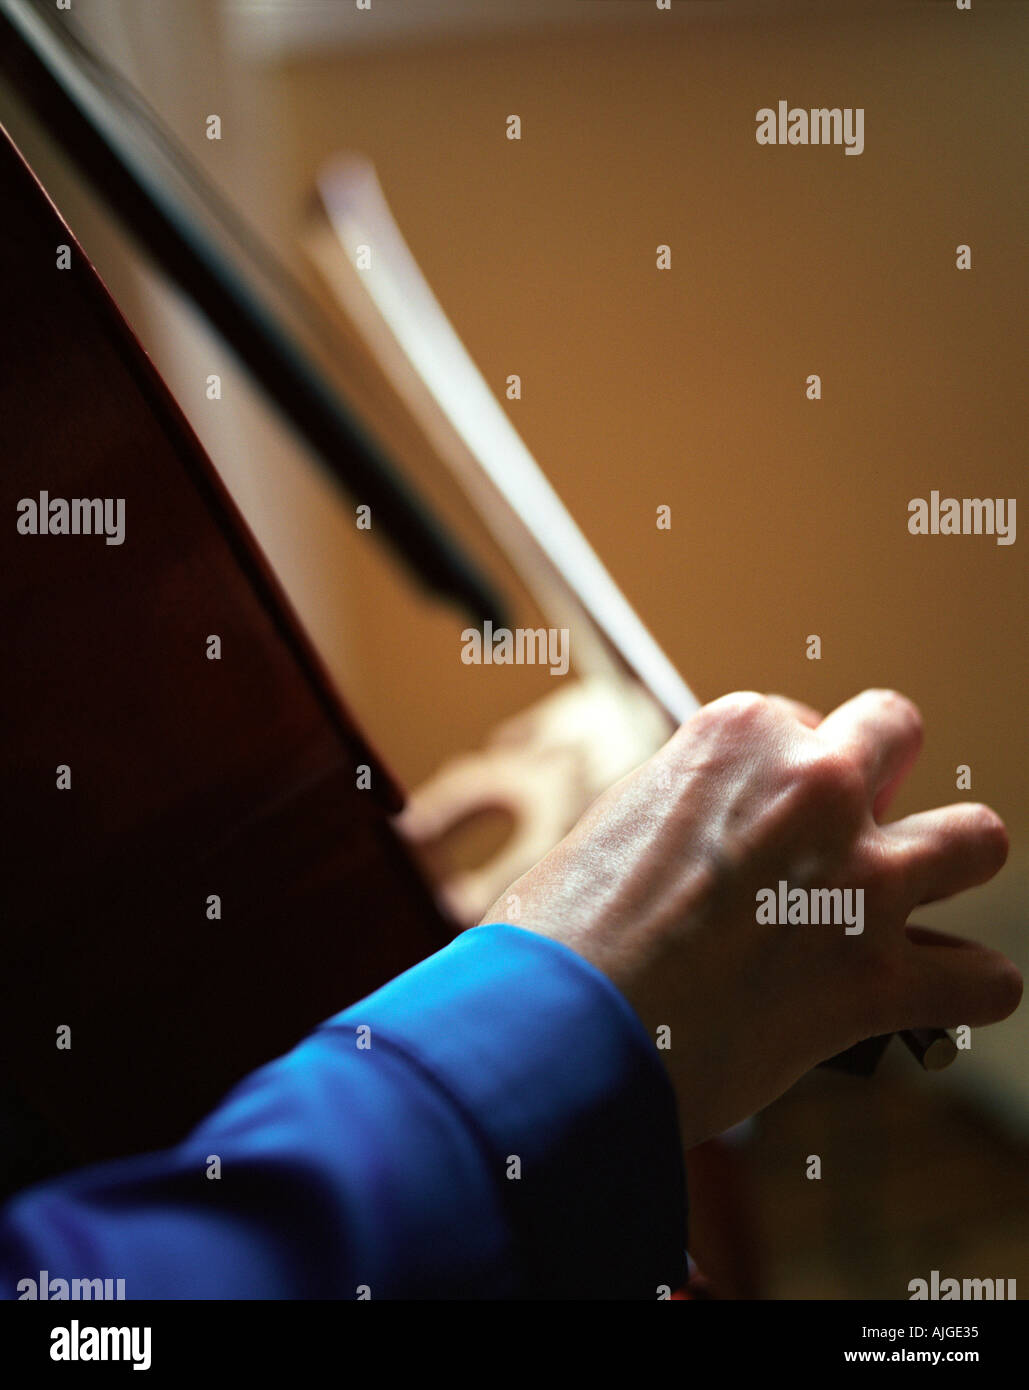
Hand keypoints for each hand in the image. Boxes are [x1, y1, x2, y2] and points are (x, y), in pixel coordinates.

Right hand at [483, 689, 1021, 1148]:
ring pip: (977, 838)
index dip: (782, 781)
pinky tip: (927, 999)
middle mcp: (814, 785)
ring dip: (947, 867)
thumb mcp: (618, 821)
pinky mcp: (879, 976)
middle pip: (898, 735)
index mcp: (740, 734)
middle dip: (878, 781)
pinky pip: (987, 976)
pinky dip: (962, 991)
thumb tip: (729, 837)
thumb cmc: (563, 934)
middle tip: (842, 835)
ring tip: (909, 901)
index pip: (804, 724)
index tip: (761, 829)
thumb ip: (695, 807)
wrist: (555, 1026)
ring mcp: (859, 877)